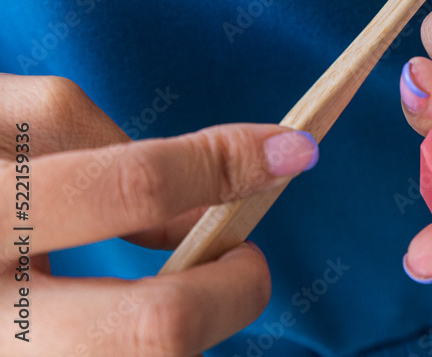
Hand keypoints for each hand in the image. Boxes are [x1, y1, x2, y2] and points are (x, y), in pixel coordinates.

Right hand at [0, 74, 319, 355]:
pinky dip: (142, 349)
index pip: (130, 185)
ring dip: (189, 328)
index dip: (226, 163)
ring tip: (187, 287)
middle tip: (246, 256)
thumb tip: (189, 221)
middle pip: (153, 332)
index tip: (293, 149)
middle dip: (233, 292)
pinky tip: (129, 313)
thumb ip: (91, 141)